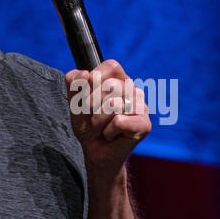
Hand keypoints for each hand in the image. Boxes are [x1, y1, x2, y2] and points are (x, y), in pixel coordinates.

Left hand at [64, 60, 150, 179]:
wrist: (94, 152)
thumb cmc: (88, 125)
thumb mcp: (75, 103)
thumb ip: (74, 84)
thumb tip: (84, 73)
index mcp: (119, 80)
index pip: (112, 66)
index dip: (96, 77)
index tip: (86, 93)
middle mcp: (133, 90)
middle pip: (110, 85)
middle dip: (91, 104)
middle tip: (93, 117)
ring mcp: (141, 107)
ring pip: (113, 104)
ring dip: (98, 121)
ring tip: (101, 128)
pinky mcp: (144, 124)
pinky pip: (119, 121)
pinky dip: (108, 131)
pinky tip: (111, 135)